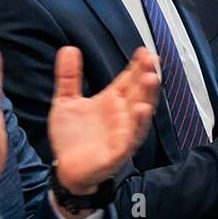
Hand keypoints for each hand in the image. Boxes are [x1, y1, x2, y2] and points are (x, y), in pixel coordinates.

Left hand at [49, 47, 159, 197]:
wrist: (67, 169)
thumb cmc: (72, 137)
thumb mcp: (66, 101)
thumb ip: (69, 76)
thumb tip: (68, 49)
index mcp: (112, 101)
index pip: (128, 80)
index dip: (137, 66)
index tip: (143, 51)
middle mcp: (122, 115)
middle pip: (138, 92)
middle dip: (146, 75)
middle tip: (151, 60)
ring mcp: (123, 133)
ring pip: (140, 112)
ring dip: (147, 96)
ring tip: (151, 79)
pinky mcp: (118, 151)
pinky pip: (130, 137)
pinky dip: (137, 124)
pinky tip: (141, 110)